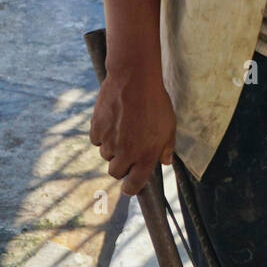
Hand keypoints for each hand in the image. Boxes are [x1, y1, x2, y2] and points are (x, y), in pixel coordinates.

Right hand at [90, 70, 176, 195]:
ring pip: (105, 155)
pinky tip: (112, 119)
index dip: (131, 188)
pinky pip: (96, 139)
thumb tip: (165, 161)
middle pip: (115, 172)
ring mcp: (110, 142)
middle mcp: (126, 153)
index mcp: (146, 155)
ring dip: (112, 147)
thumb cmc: (156, 102)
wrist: (135, 79)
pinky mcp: (97, 129)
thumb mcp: (169, 125)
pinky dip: (102, 133)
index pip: (134, 185)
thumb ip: (166, 147)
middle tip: (127, 149)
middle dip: (121, 165)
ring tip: (123, 126)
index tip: (129, 186)